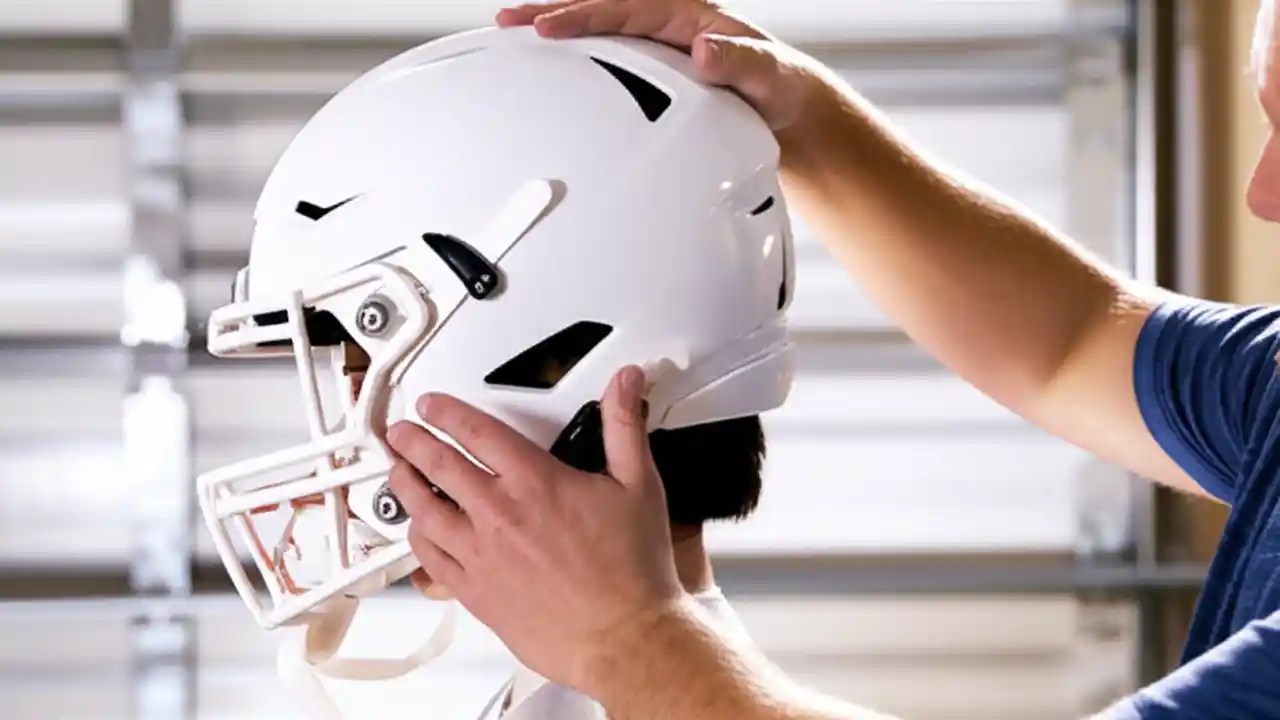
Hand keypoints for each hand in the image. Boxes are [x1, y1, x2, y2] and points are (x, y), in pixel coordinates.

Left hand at [386, 366, 682, 690]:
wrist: (624, 637)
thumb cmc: (631, 571)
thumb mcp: (638, 485)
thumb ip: (624, 427)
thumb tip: (624, 386)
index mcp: (535, 483)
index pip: (476, 432)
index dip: (447, 412)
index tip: (432, 406)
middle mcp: (499, 515)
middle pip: (438, 465)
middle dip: (413, 442)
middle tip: (401, 432)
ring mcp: (481, 554)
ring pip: (423, 511)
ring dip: (404, 485)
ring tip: (398, 472)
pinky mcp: (475, 592)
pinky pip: (429, 559)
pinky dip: (417, 539)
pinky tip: (418, 532)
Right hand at [496, 0, 815, 131]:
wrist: (787, 109)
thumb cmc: (779, 88)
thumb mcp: (769, 75)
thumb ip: (740, 61)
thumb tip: (707, 50)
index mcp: (687, 17)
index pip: (624, 10)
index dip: (583, 17)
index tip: (548, 26)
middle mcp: (665, 27)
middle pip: (599, 12)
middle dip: (552, 13)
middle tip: (508, 21)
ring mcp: (654, 49)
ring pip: (597, 35)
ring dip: (556, 32)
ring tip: (509, 36)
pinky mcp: (650, 74)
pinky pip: (605, 61)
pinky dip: (573, 61)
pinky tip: (544, 72)